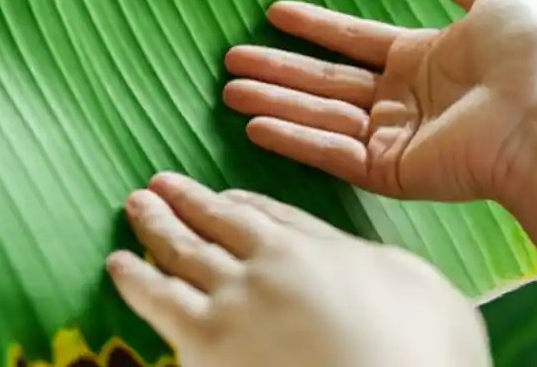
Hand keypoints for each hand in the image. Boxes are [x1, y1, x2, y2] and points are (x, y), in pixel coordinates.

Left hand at [107, 173, 487, 366]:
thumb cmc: (417, 349)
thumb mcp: (417, 286)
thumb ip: (374, 264)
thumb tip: (358, 262)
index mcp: (312, 247)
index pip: (265, 214)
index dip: (235, 203)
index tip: (218, 196)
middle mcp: (262, 265)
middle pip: (212, 224)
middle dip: (182, 202)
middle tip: (155, 186)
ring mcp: (228, 304)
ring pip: (177, 255)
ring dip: (152, 228)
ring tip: (132, 210)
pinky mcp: (202, 345)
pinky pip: (156, 302)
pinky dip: (133, 278)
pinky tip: (119, 266)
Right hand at [222, 0, 536, 202]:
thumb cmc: (528, 58)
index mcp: (421, 58)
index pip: (353, 40)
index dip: (315, 26)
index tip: (273, 12)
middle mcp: (401, 98)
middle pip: (325, 81)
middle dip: (278, 70)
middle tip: (232, 60)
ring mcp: (393, 137)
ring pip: (320, 116)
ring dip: (274, 103)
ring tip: (229, 90)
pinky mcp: (390, 171)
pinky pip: (332, 153)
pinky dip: (294, 140)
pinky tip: (255, 126)